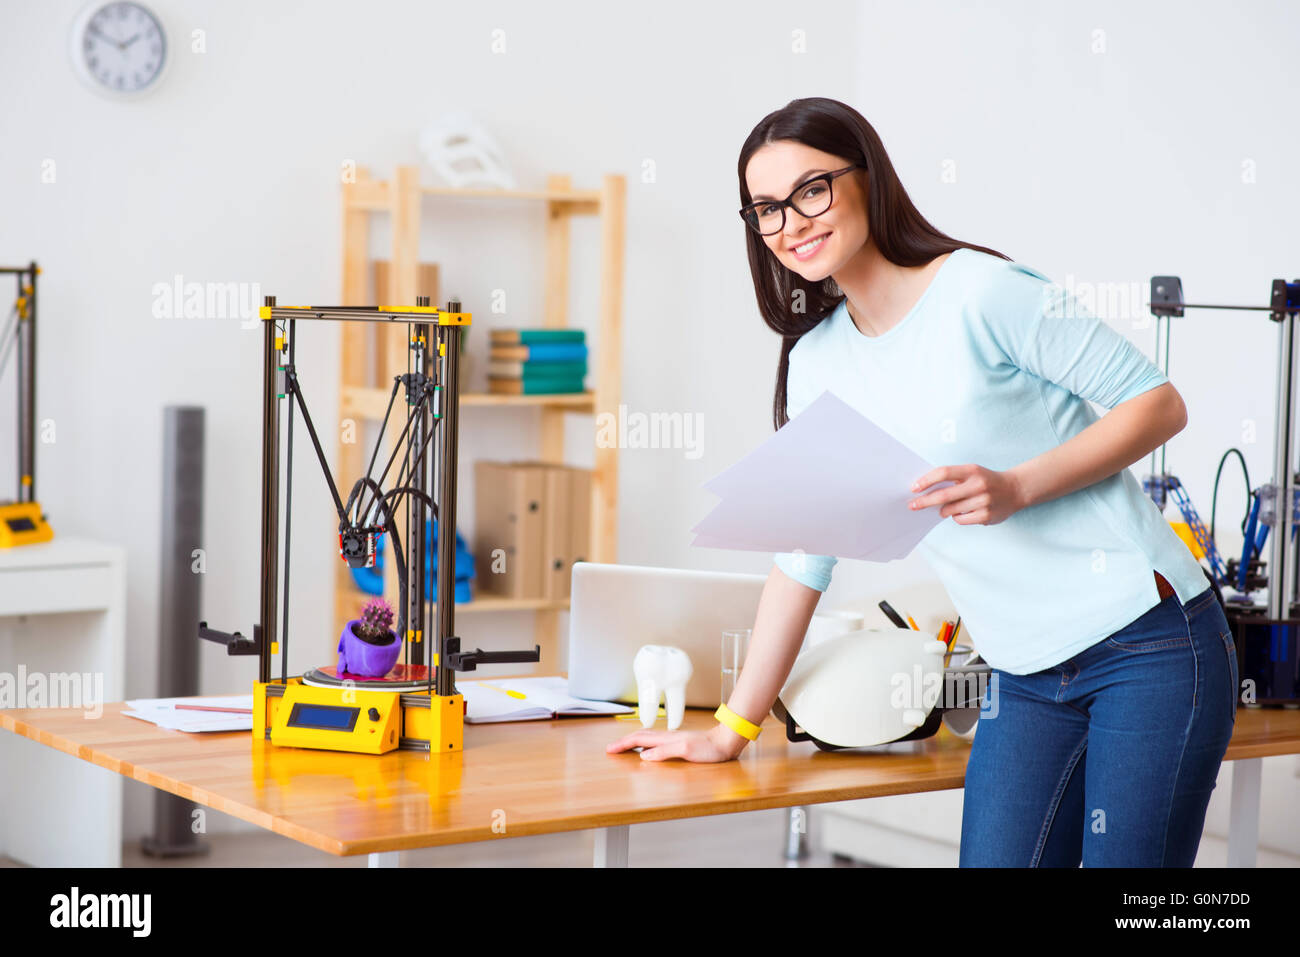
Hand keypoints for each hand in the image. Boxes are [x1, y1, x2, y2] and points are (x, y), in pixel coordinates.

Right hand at [606, 723, 745, 761]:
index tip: (609, 749)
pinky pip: (655, 742)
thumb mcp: (686, 751)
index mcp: (666, 739)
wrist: (725, 741)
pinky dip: (645, 743)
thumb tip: (643, 756)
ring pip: (647, 737)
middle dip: (624, 742)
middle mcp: (667, 737)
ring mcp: (673, 739)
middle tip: (611, 748)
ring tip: (624, 746)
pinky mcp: (679, 743)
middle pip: (640, 736)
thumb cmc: (709, 748)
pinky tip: (648, 748)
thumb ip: (664, 752)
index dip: (623, 744)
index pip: (638, 740)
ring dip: (633, 741)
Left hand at [908, 464, 1026, 525]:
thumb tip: (924, 490)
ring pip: (950, 510)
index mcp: (972, 470)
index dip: (926, 480)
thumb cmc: (986, 480)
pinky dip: (956, 517)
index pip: (944, 472)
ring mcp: (983, 501)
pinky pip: (960, 520)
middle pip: (943, 495)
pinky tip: (962, 512)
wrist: (1015, 489)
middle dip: (924, 501)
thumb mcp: (972, 472)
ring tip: (946, 508)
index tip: (914, 487)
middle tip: (913, 505)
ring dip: (943, 510)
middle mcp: (978, 485)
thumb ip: (952, 479)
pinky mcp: (986, 516)